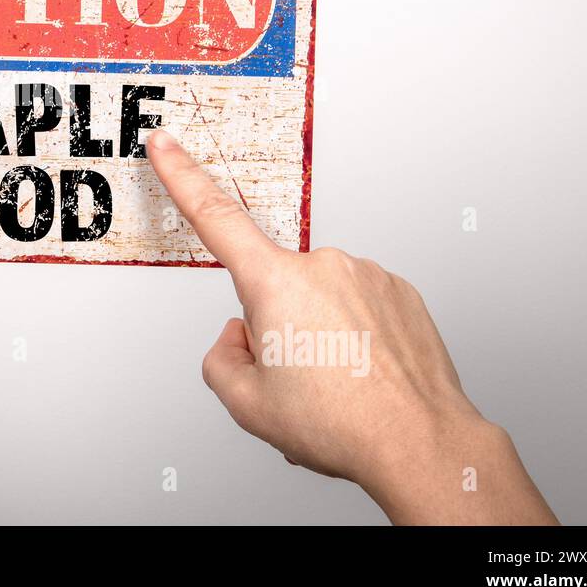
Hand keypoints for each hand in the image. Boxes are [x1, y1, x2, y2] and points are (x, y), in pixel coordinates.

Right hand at [147, 130, 556, 524]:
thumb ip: (221, 360)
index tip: (166, 143)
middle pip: (271, 288)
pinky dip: (354, 336)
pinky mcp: (401, 292)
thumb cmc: (343, 424)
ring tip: (340, 384)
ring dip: (318, 333)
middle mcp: (322, 266)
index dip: (182, 176)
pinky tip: (365, 374)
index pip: (214, 217)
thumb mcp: (247, 405)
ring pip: (317, 300)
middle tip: (299, 378)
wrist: (420, 443)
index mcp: (275, 283)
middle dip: (273, 326)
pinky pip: (358, 307)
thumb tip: (240, 337)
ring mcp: (367, 275)